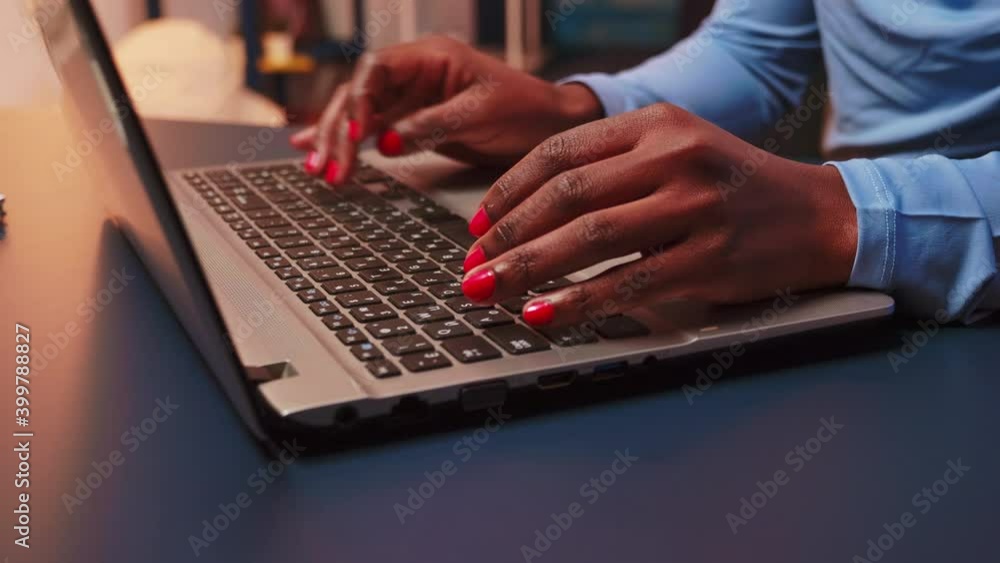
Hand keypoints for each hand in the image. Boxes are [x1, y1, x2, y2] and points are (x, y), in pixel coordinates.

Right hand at [289, 35, 601, 184]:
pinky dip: (348, 144)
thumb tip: (384, 142)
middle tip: (328, 168)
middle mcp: (415, 73)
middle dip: (339, 131)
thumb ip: (432, 125)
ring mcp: (411, 98)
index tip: (356, 135)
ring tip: (318, 171)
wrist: (552, 125)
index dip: (359, 101)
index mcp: (431, 57)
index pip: (377, 71)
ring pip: (360, 115)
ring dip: (337, 142)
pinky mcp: (413, 123)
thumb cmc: (526, 109)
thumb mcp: (481, 114)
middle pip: (360, 94)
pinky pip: (372, 130)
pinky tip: (319, 154)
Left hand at [459, 103, 858, 325]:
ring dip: (528, 268)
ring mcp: (693, 206)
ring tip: (488, 291)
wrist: (819, 216)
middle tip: (471, 267)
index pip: (560, 152)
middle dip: (507, 235)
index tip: (478, 225)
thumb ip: (614, 167)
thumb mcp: (677, 151)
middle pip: (566, 195)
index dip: (508, 191)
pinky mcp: (709, 257)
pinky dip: (578, 301)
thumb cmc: (734, 188)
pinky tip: (544, 314)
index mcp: (655, 123)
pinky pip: (628, 282)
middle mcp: (672, 156)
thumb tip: (531, 212)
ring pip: (589, 237)